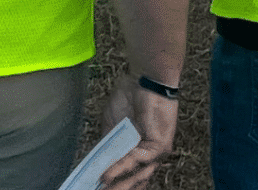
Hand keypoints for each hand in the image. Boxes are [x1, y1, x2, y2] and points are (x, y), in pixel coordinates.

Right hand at [97, 75, 178, 189]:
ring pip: (137, 175)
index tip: (98, 186)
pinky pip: (137, 161)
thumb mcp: (113, 123)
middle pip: (135, 179)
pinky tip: (107, 174)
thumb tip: (98, 162)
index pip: (129, 173)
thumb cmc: (131, 97)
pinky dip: (120, 168)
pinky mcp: (159, 147)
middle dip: (117, 188)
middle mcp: (150, 154)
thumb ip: (109, 144)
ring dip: (118, 184)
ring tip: (102, 187)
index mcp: (140, 150)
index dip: (115, 182)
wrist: (146, 79)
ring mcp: (156, 152)